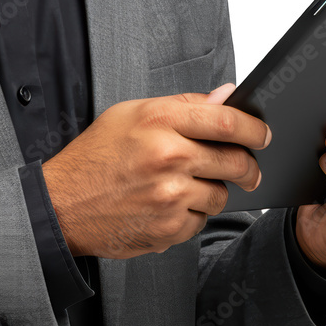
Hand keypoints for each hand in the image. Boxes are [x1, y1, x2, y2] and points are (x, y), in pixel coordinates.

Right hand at [41, 88, 270, 259]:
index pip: (226, 121)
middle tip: (246, 166)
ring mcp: (170, 196)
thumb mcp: (132, 113)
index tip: (262, 133)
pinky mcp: (168, 229)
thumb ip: (184, 104)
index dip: (254, 128)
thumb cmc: (96, 155)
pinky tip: (166, 204)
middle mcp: (168, 156)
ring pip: (221, 194)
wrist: (63, 203)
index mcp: (159, 120)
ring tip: (185, 184)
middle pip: (235, 161)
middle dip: (248, 165)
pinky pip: (201, 220)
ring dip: (213, 190)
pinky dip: (191, 214)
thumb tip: (225, 96)